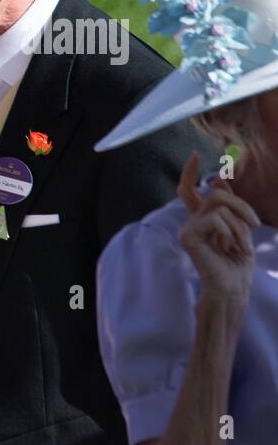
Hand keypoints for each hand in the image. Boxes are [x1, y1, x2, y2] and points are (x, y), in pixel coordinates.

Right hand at [177, 153, 258, 299]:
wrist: (232, 289)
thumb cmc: (238, 264)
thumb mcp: (241, 229)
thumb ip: (230, 207)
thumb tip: (219, 181)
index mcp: (202, 220)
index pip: (189, 192)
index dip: (189, 173)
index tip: (194, 155)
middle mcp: (192, 222)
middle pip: (215, 193)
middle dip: (241, 205)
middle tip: (255, 224)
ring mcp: (188, 229)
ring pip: (220, 206)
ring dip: (241, 226)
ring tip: (243, 246)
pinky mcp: (189, 237)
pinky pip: (216, 219)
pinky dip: (231, 232)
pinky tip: (231, 248)